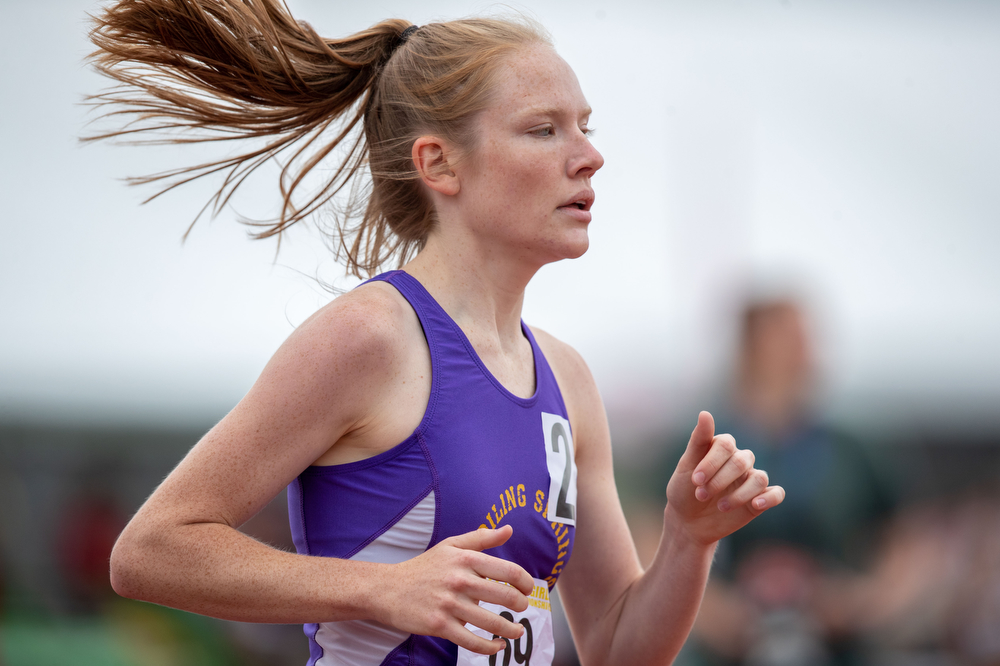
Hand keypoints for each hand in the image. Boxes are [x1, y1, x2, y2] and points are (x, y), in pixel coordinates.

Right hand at [377, 525, 534, 654]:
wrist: (387, 589)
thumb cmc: (423, 567)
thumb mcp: (451, 546)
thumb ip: (481, 538)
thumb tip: (508, 530)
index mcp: (465, 559)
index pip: (508, 571)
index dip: (525, 582)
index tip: (528, 589)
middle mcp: (460, 580)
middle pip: (505, 596)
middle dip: (521, 605)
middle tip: (522, 609)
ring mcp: (449, 604)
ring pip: (491, 622)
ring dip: (511, 630)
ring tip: (517, 632)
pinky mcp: (440, 625)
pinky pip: (472, 641)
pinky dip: (490, 647)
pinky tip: (497, 646)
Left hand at [665, 411, 784, 545]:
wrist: (688, 522)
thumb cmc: (684, 490)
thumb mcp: (686, 466)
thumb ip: (698, 440)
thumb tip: (705, 413)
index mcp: (722, 447)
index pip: (726, 444)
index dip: (711, 462)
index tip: (695, 480)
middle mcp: (739, 460)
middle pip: (742, 461)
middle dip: (719, 480)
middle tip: (700, 495)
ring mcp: (750, 479)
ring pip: (759, 478)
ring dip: (739, 494)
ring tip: (720, 507)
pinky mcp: (759, 499)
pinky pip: (776, 493)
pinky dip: (769, 498)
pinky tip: (756, 504)